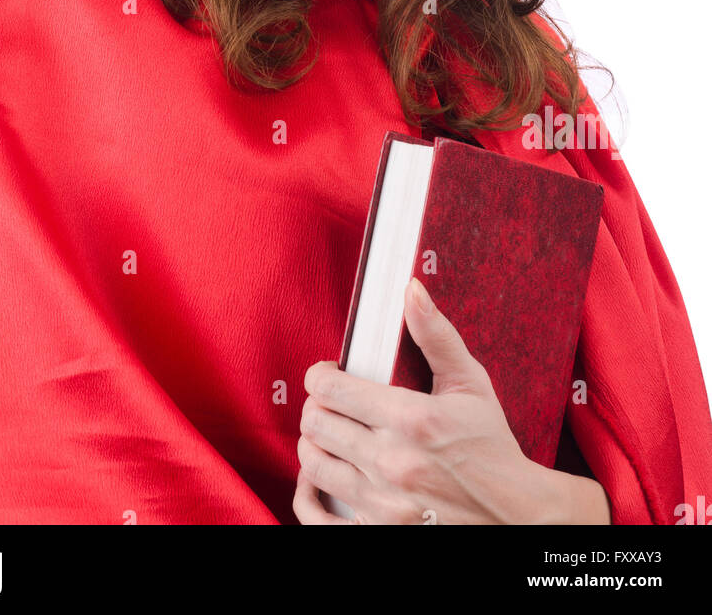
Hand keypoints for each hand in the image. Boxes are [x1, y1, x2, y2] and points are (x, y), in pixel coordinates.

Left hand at [293, 277, 558, 524]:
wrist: (516, 515)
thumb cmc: (490, 445)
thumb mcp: (470, 383)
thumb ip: (435, 334)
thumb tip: (410, 288)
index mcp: (412, 419)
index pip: (330, 389)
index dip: (320, 375)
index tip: (329, 373)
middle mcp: (392, 463)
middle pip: (316, 423)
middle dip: (317, 406)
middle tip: (332, 402)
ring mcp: (382, 506)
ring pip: (312, 464)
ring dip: (314, 443)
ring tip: (331, 433)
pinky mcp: (377, 535)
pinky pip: (315, 518)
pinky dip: (307, 494)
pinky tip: (317, 478)